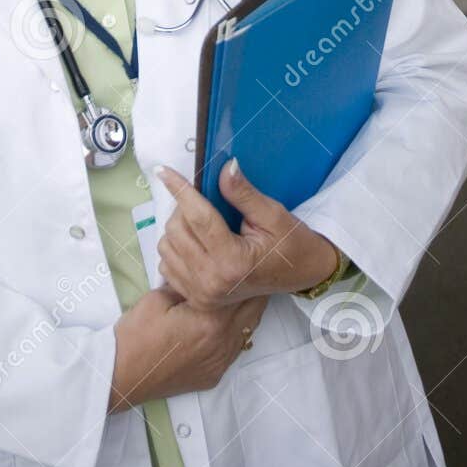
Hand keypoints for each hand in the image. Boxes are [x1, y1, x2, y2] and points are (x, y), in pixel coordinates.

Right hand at [108, 285, 268, 410]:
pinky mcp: (214, 375)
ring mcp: (220, 362)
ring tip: (236, 294)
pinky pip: (234, 349)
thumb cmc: (136, 336)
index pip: (244, 290)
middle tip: (245, 273)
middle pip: (254, 310)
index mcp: (211, 320)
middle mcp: (223, 343)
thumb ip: (186, 283)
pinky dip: (234, 333)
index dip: (246, 272)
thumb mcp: (158, 297)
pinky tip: (221, 322)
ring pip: (248, 330)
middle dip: (252, 290)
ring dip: (245, 312)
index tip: (244, 260)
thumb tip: (200, 272)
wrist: (121, 376)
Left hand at [154, 159, 340, 308]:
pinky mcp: (197, 299)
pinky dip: (176, 247)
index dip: (180, 189)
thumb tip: (225, 167)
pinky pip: (167, 264)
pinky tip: (196, 242)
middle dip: (184, 207)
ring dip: (178, 226)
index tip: (164, 170)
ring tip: (201, 222)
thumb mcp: (273, 214)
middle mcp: (213, 281)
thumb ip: (243, 193)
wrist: (302, 275)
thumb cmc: (291, 242)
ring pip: (167, 246)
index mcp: (233, 261)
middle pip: (177, 230)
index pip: (198, 217)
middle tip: (202, 198)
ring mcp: (202, 294)